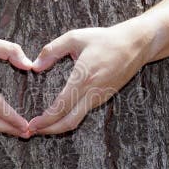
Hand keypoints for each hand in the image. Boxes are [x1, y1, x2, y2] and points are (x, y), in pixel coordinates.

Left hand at [28, 22, 149, 134]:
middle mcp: (92, 93)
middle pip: (69, 122)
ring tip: (42, 125)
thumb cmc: (105, 39)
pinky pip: (84, 113)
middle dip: (49, 130)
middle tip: (32, 131)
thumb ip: (52, 50)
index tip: (31, 124)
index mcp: (83, 79)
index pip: (61, 107)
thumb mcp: (75, 37)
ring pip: (77, 120)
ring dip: (58, 126)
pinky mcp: (104, 98)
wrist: (136, 45)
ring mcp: (99, 98)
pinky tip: (58, 114)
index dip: (45, 120)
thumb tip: (35, 66)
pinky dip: (68, 118)